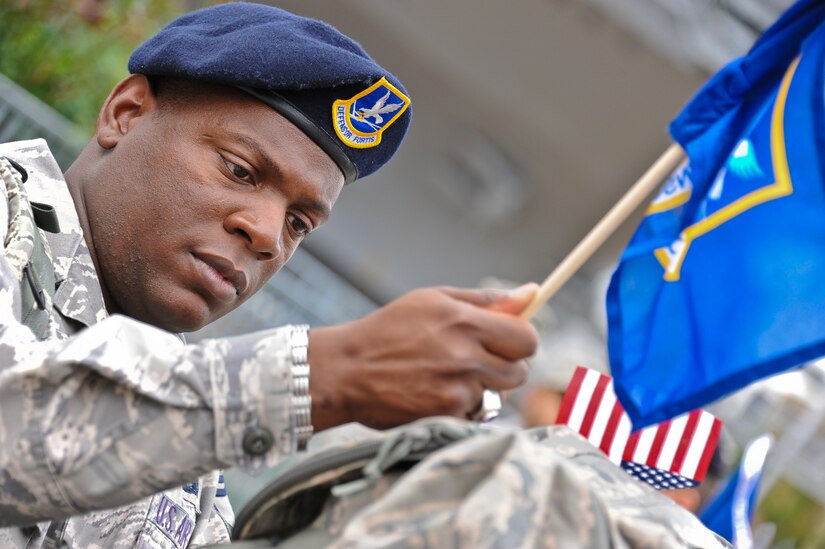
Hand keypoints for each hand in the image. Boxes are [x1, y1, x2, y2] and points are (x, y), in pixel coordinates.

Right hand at [307, 284, 538, 429]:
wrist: (346, 371)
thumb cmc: (390, 329)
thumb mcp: (434, 299)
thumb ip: (486, 299)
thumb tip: (533, 292)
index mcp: (465, 322)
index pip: (527, 338)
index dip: (521, 340)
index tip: (508, 341)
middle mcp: (465, 357)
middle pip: (519, 371)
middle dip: (505, 366)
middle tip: (476, 360)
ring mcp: (457, 390)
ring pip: (498, 395)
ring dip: (482, 388)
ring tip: (448, 376)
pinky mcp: (446, 416)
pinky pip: (475, 414)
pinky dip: (462, 407)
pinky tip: (434, 393)